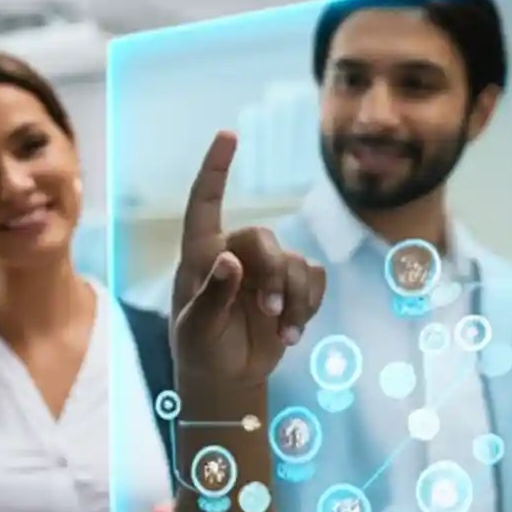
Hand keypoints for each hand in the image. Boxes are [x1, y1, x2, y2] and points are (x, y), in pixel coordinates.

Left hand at [171, 132, 325, 384]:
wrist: (227, 377)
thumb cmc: (200, 349)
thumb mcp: (197, 329)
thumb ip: (212, 297)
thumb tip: (229, 261)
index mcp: (201, 255)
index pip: (205, 204)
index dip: (216, 169)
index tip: (228, 135)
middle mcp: (234, 253)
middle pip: (263, 239)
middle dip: (273, 276)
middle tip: (269, 312)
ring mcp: (265, 270)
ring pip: (295, 262)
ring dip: (294, 298)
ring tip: (285, 331)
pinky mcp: (291, 287)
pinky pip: (314, 279)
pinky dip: (309, 305)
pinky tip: (293, 330)